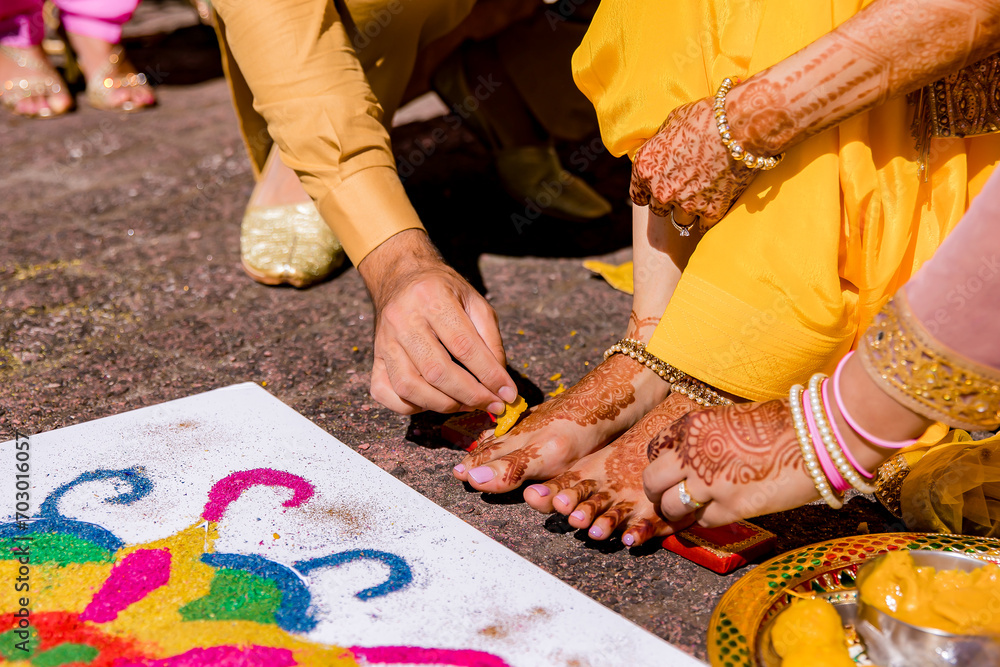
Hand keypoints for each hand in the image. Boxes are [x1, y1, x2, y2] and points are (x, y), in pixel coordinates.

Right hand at [359, 230, 515, 414]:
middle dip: (470, 395)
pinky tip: (433, 400)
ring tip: (467, 404)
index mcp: (432, 298)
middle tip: (492, 405)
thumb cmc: (443, 292)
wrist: (401, 277)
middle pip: (436, 370)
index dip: (489, 375)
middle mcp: (403, 319)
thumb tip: (499, 382)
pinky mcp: (374, 359)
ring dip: (444, 404)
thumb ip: (491, 339)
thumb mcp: (475, 302)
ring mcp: (384, 341)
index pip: (463, 345)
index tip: (507, 393)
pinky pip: (385, 392)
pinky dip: (411, 406)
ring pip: (409, 386)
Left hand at [630, 98, 755, 231]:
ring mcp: (685, 205)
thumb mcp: (670, 124)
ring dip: (689, 210)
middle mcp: (661, 191)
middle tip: (686, 188)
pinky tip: (716, 203)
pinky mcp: (710, 211)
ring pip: (682, 219)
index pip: (638, 195)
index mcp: (645, 169)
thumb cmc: (703, 117)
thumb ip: (661, 144)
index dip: (649, 192)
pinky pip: (705, 224)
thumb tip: (661, 149)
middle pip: (659, 209)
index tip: (657, 191)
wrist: (736, 126)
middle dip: (670, 200)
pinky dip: (709, 216)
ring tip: (703, 195)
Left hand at [642, 400, 815, 526]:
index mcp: (693, 425)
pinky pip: (702, 521)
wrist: (817, 435)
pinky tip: (722, 512)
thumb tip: (693, 462)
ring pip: (671, 507)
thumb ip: (706, 440)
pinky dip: (707, 520)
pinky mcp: (731, 506)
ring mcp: (709, 481)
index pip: (655, 450)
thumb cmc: (782, 424)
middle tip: (668, 500)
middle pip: (652, 481)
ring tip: (692, 512)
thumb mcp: (731, 420)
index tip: (671, 475)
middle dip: (657, 494)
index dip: (662, 466)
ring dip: (679, 513)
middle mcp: (693, 452)